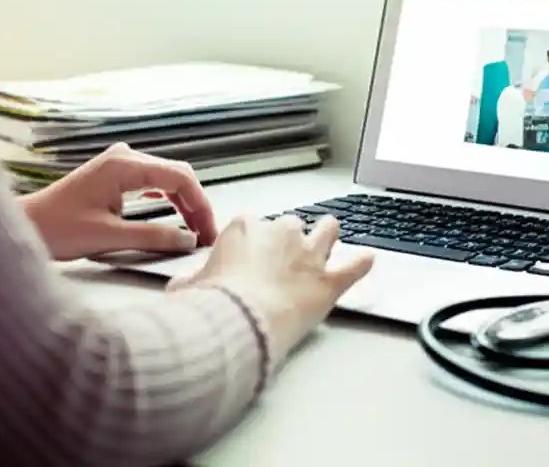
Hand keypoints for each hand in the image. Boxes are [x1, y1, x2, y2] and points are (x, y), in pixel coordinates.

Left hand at [19, 143, 216, 260]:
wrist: (23, 225)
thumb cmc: (58, 230)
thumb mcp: (109, 236)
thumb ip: (153, 236)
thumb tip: (189, 240)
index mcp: (124, 165)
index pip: (180, 177)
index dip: (201, 205)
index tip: (210, 233)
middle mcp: (124, 156)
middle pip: (177, 174)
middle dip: (196, 205)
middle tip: (207, 237)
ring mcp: (118, 163)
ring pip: (166, 178)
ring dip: (184, 204)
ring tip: (196, 232)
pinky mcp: (113, 174)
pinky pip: (152, 182)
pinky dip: (168, 200)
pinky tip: (176, 217)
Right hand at [167, 214, 373, 362]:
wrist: (240, 323)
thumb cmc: (213, 305)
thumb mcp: (186, 289)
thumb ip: (189, 283)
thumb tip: (181, 289)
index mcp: (244, 229)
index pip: (252, 225)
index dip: (253, 241)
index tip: (250, 254)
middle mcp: (279, 234)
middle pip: (290, 225)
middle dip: (289, 239)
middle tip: (284, 256)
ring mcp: (308, 256)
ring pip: (327, 230)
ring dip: (328, 234)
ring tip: (330, 235)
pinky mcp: (328, 282)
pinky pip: (354, 266)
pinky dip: (362, 263)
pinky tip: (368, 259)